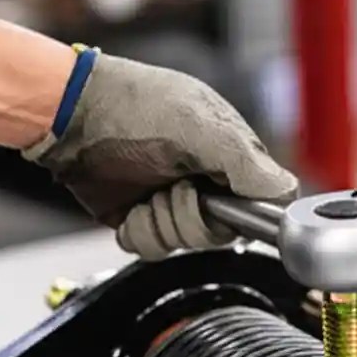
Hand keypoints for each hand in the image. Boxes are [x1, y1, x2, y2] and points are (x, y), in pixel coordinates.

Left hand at [24, 53, 297, 258]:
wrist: (70, 116)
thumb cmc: (133, 107)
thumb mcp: (202, 128)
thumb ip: (248, 163)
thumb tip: (286, 192)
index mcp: (230, 154)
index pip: (262, 203)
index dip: (242, 211)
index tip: (218, 198)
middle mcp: (206, 181)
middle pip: (221, 233)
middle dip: (192, 217)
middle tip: (174, 187)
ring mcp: (172, 202)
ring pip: (185, 244)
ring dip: (161, 223)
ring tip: (147, 193)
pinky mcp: (142, 219)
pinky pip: (152, 249)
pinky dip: (138, 232)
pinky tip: (130, 207)